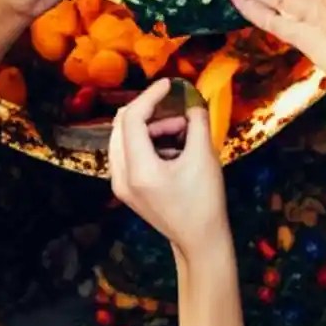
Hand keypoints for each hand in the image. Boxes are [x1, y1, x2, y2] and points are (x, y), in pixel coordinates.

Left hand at [109, 80, 228, 255]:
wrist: (199, 240)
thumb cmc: (205, 201)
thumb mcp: (205, 157)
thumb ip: (197, 122)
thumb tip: (193, 100)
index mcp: (139, 170)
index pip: (132, 120)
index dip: (150, 96)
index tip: (169, 84)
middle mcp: (121, 176)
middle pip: (121, 126)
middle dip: (150, 111)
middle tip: (177, 111)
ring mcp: (120, 185)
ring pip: (123, 139)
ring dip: (151, 127)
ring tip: (182, 131)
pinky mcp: (126, 189)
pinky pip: (128, 153)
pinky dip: (148, 142)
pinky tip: (174, 148)